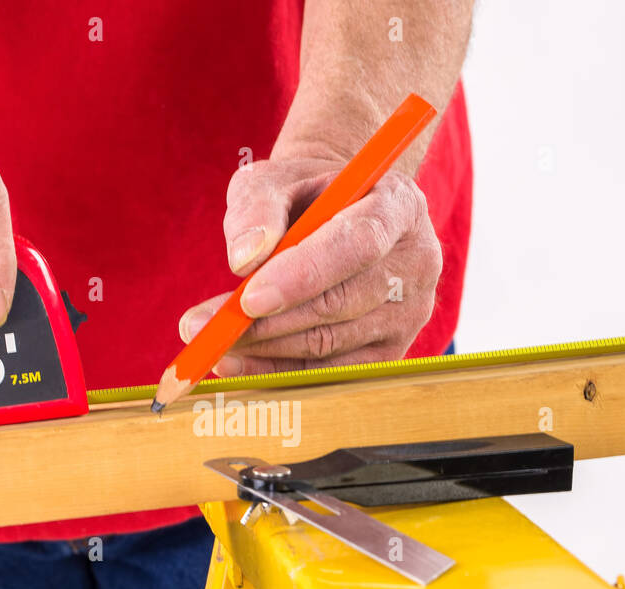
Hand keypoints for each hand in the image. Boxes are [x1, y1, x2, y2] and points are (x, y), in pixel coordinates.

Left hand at [179, 154, 442, 375]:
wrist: (340, 217)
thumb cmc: (305, 197)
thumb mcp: (275, 180)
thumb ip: (257, 208)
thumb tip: (244, 258)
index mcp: (399, 204)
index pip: (358, 243)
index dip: (304, 274)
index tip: (249, 297)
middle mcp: (417, 260)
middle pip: (341, 302)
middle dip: (268, 322)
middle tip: (207, 328)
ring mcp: (410, 311)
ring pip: (331, 342)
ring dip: (265, 348)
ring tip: (211, 344)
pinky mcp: (391, 350)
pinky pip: (329, 371)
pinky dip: (278, 371)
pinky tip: (236, 363)